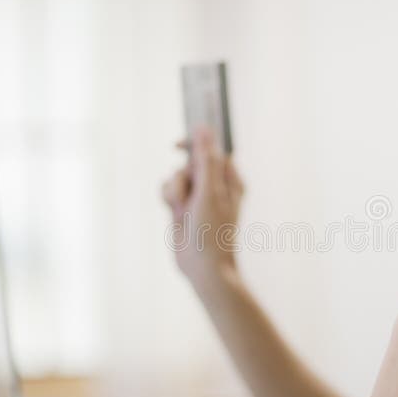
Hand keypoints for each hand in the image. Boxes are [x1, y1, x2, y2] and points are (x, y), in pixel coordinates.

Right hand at [161, 127, 244, 286]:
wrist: (202, 267)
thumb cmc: (212, 231)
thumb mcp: (209, 191)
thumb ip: (205, 160)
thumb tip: (203, 129)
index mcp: (229, 180)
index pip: (210, 150)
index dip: (193, 145)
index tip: (177, 145)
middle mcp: (214, 186)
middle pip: (189, 162)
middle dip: (183, 176)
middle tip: (187, 196)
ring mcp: (197, 197)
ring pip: (176, 176)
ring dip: (174, 190)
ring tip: (181, 209)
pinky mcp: (182, 207)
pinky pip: (168, 190)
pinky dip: (168, 198)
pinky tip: (173, 213)